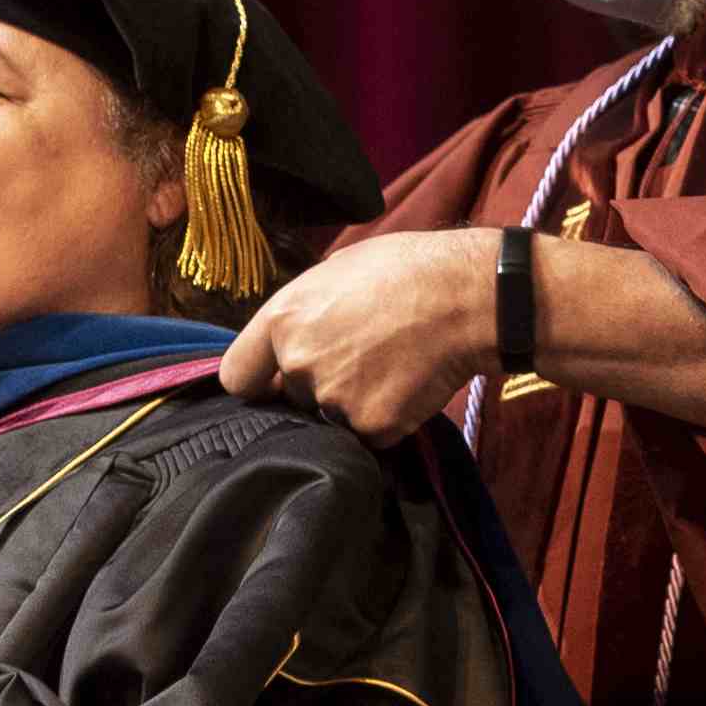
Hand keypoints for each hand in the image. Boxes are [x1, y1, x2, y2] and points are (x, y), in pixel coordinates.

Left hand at [218, 228, 493, 446]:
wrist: (468, 297)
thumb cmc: (406, 271)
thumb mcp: (335, 271)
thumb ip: (300, 313)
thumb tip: (285, 343)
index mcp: (282, 320)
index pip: (237, 377)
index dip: (257, 381)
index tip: (272, 383)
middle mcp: (299, 363)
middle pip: (291, 398)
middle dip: (316, 384)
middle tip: (361, 355)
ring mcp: (335, 399)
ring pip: (329, 417)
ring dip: (352, 402)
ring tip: (388, 365)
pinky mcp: (374, 426)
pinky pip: (368, 434)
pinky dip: (386, 417)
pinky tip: (407, 384)